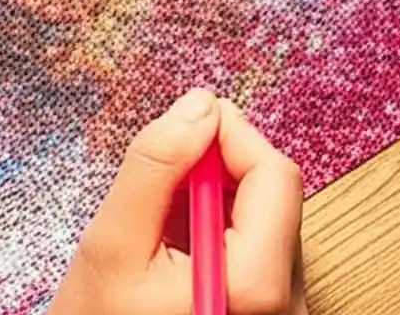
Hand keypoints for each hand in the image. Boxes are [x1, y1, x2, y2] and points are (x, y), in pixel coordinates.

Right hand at [49, 89, 308, 314]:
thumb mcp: (111, 244)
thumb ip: (155, 168)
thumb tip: (197, 105)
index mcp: (255, 287)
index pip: (274, 175)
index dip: (230, 134)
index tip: (185, 121)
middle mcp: (288, 304)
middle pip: (275, 196)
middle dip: (218, 169)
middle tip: (159, 177)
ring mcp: (285, 313)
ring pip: (267, 219)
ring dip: (216, 199)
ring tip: (159, 225)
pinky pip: (261, 249)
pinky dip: (220, 230)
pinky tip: (175, 250)